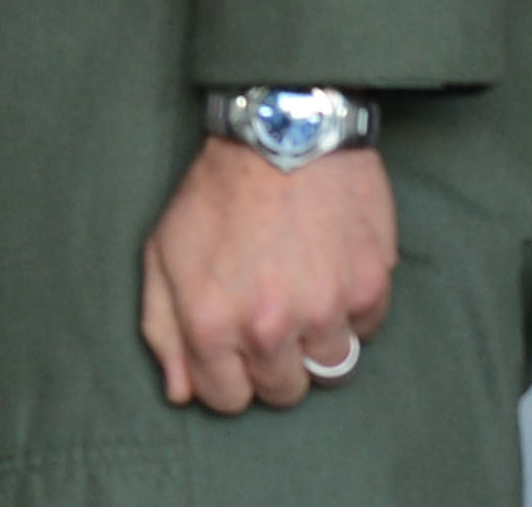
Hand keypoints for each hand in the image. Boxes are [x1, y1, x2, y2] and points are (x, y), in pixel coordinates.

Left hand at [138, 138, 395, 414]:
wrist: (281, 130)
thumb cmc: (216, 191)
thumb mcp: (163, 252)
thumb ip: (164, 328)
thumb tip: (181, 393)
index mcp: (210, 323)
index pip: (227, 400)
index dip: (230, 376)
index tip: (236, 347)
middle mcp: (267, 327)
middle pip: (284, 392)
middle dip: (275, 362)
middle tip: (273, 315)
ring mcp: (323, 310)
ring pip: (332, 368)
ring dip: (318, 339)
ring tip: (305, 291)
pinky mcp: (368, 288)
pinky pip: (367, 330)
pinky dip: (353, 308)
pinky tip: (332, 268)